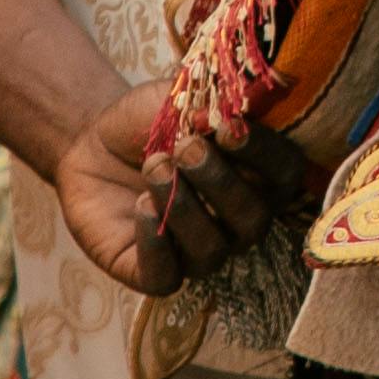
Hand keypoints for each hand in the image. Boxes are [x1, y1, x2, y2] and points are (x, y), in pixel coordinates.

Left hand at [52, 76, 281, 291]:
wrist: (93, 146)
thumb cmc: (148, 122)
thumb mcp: (176, 100)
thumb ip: (206, 103)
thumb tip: (227, 110)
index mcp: (257, 177)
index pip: (284, 174)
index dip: (264, 153)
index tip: (229, 127)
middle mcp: (236, 222)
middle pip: (253, 220)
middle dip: (221, 183)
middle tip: (186, 148)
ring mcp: (197, 252)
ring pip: (211, 250)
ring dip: (183, 207)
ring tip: (154, 167)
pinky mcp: (155, 274)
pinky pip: (166, 278)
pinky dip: (155, 244)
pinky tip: (141, 205)